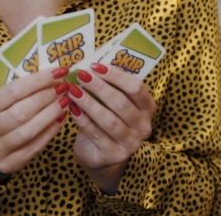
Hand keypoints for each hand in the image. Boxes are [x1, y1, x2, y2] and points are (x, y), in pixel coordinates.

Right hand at [0, 67, 69, 176]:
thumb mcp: (1, 104)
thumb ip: (21, 92)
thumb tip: (53, 76)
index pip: (13, 91)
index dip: (39, 80)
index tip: (59, 71)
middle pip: (21, 111)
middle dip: (46, 97)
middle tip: (64, 87)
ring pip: (28, 131)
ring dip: (50, 114)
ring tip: (65, 102)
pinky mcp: (8, 164)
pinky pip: (33, 147)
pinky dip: (49, 132)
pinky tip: (61, 119)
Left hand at [67, 63, 157, 193]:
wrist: (101, 154)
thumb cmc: (107, 119)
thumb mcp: (112, 102)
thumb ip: (108, 86)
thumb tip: (89, 67)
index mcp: (148, 107)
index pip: (136, 87)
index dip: (116, 75)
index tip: (95, 66)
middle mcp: (144, 126)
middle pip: (122, 103)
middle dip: (99, 87)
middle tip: (80, 75)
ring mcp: (131, 143)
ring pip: (109, 120)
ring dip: (89, 103)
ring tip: (73, 91)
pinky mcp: (115, 155)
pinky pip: (97, 135)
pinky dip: (83, 121)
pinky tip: (72, 109)